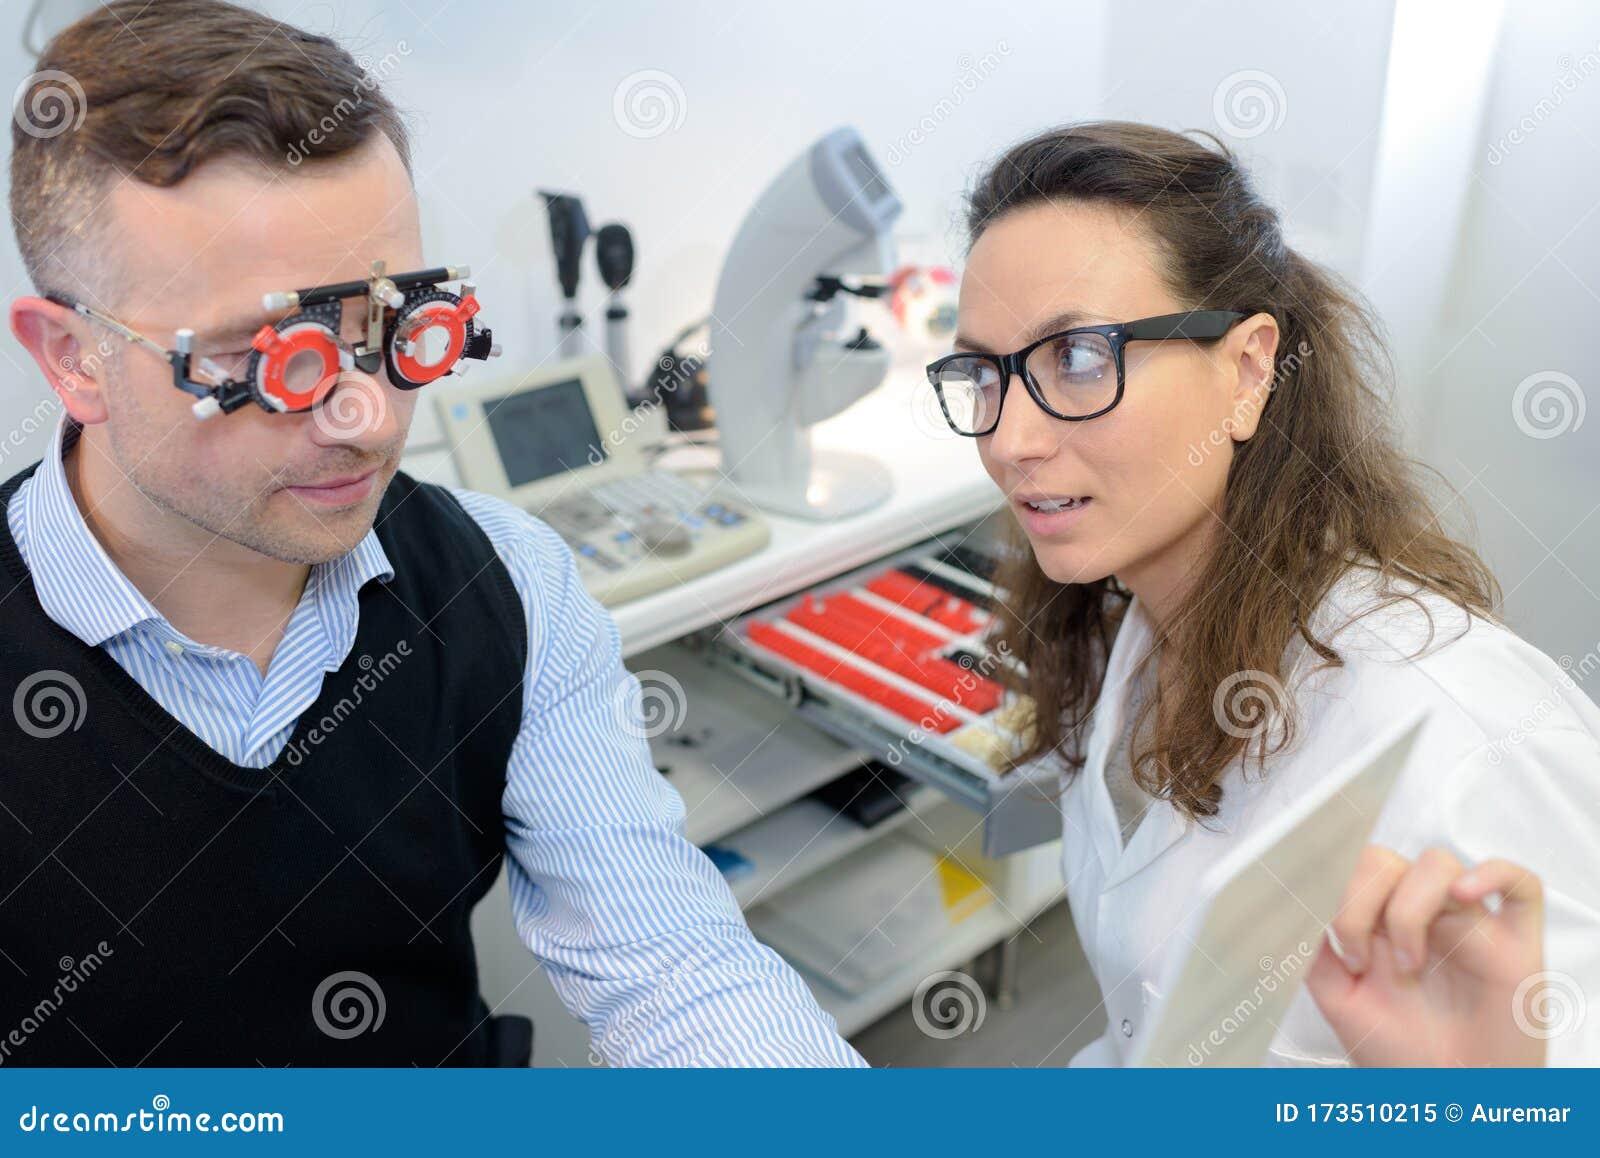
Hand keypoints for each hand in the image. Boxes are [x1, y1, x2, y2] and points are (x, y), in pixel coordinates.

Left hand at [1305, 845, 1545, 1066]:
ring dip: (1413, 904)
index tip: (1350, 959)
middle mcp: (1426, 919)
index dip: (1349, 904)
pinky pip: (1524, 885)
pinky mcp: (1517, 948)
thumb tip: (1330, 913)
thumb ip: (1323, 954)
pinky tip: (1465, 893)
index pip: (1363, 873)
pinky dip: (1496, 873)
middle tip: (1378, 963)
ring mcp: (1471, 928)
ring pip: (1441, 864)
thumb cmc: (1402, 1057)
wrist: (1448, 1103)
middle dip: (1369, 901)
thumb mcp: (1340, 1003)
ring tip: (1413, 963)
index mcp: (1385, 925)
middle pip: (1393, 861)